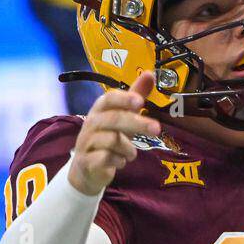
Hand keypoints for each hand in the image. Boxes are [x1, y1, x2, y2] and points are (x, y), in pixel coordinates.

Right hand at [68, 71, 158, 194]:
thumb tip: (150, 73)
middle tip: (156, 129)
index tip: (140, 101)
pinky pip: (105, 158)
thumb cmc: (108, 138)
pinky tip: (121, 162)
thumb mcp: (123, 116)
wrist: (87, 169)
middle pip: (113, 119)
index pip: (109, 98)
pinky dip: (118, 161)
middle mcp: (91, 123)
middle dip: (137, 123)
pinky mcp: (87, 161)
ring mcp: (87, 142)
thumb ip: (135, 96)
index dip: (124, 99)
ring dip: (128, 148)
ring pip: (111, 140)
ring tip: (131, 153)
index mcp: (100, 109)